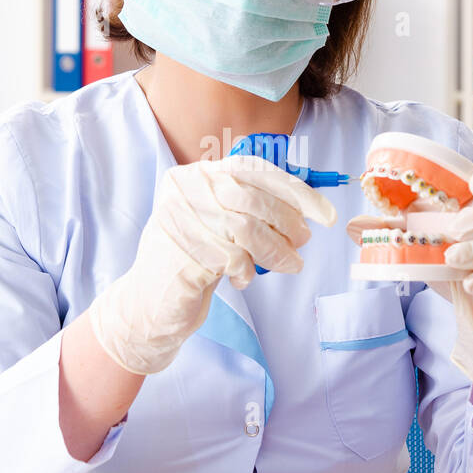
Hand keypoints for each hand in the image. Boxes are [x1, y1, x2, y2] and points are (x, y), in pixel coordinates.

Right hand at [88, 154, 335, 374]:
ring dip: (278, 250)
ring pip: (247, 229)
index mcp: (195, 174)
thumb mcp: (217, 221)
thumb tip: (304, 209)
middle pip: (253, 198)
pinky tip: (244, 278)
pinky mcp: (182, 254)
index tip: (324, 213)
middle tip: (303, 242)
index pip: (254, 169)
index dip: (295, 190)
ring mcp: (180, 220)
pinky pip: (233, 258)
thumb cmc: (191, 259)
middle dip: (289, 222)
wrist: (148, 302)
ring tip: (290, 264)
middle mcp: (185, 190)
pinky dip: (248, 271)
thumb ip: (249, 206)